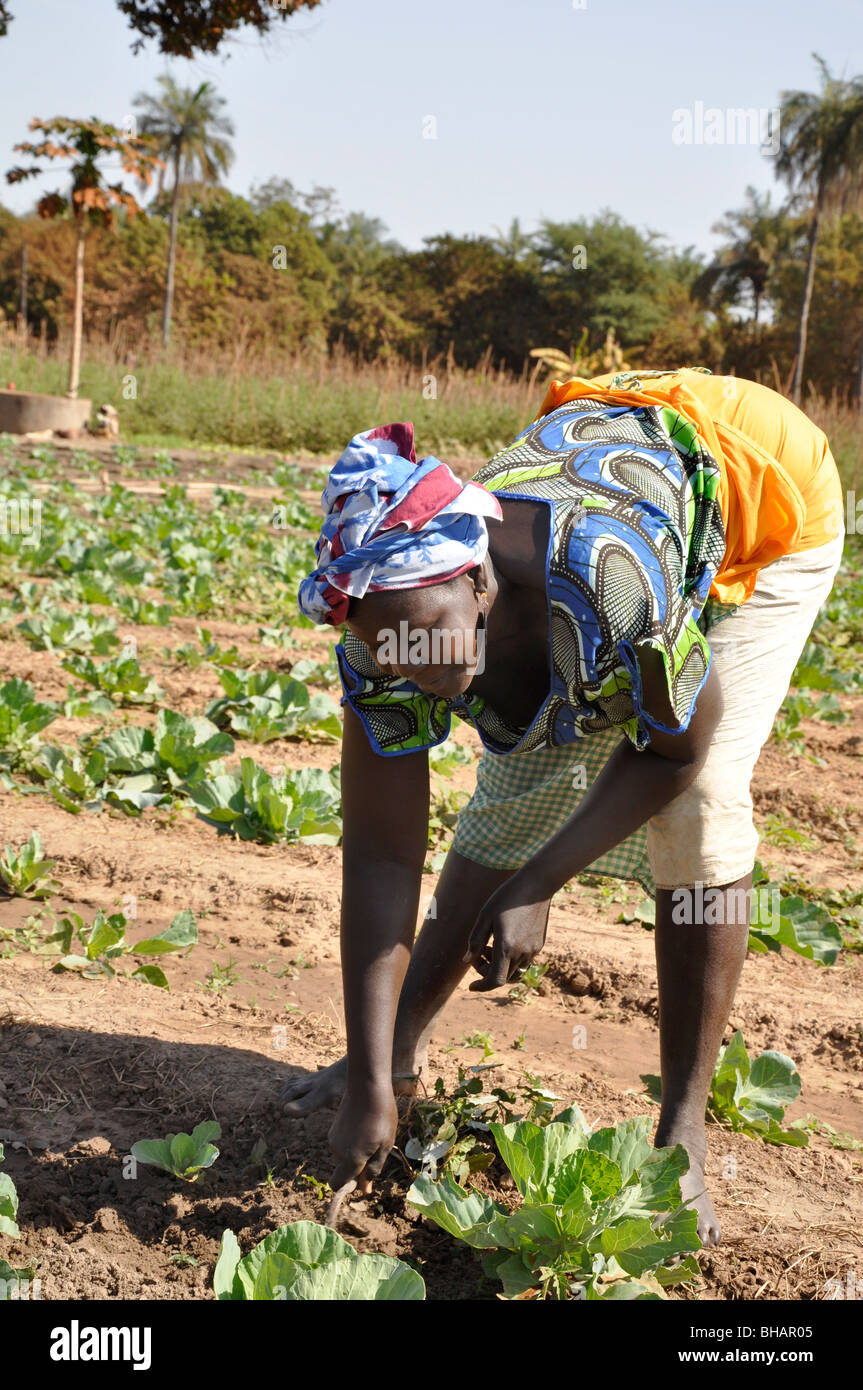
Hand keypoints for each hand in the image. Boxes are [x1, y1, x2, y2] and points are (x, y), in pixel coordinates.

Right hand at [328, 1081, 397, 1191]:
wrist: (367, 1085)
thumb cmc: (381, 1116)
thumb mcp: (384, 1145)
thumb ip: (373, 1169)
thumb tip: (364, 1190)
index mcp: (350, 1159)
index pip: (337, 1185)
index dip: (349, 1186)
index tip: (364, 1176)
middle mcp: (337, 1151)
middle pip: (343, 1170)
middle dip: (357, 1166)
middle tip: (376, 1148)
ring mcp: (333, 1137)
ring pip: (344, 1155)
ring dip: (356, 1152)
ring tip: (373, 1132)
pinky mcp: (334, 1127)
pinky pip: (342, 1142)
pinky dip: (352, 1140)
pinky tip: (365, 1125)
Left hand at [464, 872, 550, 992]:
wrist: (537, 885)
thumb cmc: (507, 897)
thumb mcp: (485, 916)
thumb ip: (475, 940)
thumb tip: (466, 961)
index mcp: (506, 947)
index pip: (495, 981)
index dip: (482, 986)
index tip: (471, 986)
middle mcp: (522, 953)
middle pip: (503, 977)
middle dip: (487, 971)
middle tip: (480, 952)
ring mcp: (533, 950)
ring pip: (514, 971)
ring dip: (500, 966)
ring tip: (492, 945)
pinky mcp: (539, 945)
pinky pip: (524, 962)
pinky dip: (511, 959)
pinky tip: (506, 940)